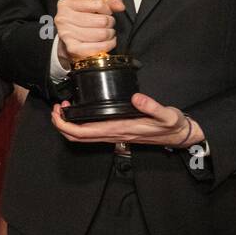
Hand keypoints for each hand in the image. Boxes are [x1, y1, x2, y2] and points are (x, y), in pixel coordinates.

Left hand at [51, 93, 203, 146]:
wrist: (179, 135)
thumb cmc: (172, 125)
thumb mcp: (167, 115)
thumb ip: (152, 106)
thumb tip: (137, 97)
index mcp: (119, 129)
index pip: (83, 132)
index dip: (65, 124)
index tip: (59, 110)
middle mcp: (112, 135)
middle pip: (77, 137)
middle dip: (61, 124)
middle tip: (56, 108)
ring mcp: (113, 135)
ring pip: (82, 137)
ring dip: (68, 125)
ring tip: (64, 109)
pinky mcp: (116, 132)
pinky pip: (91, 133)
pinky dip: (79, 125)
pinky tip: (80, 113)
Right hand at [54, 0, 125, 66]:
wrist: (67, 39)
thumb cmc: (80, 20)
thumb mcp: (91, 4)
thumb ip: (108, 0)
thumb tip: (120, 6)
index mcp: (67, 4)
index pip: (98, 4)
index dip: (107, 9)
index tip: (106, 12)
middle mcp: (64, 18)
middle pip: (102, 20)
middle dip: (110, 23)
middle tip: (107, 24)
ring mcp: (67, 34)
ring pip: (102, 34)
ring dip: (109, 34)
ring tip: (107, 33)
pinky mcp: (73, 48)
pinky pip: (99, 47)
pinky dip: (108, 45)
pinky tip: (107, 41)